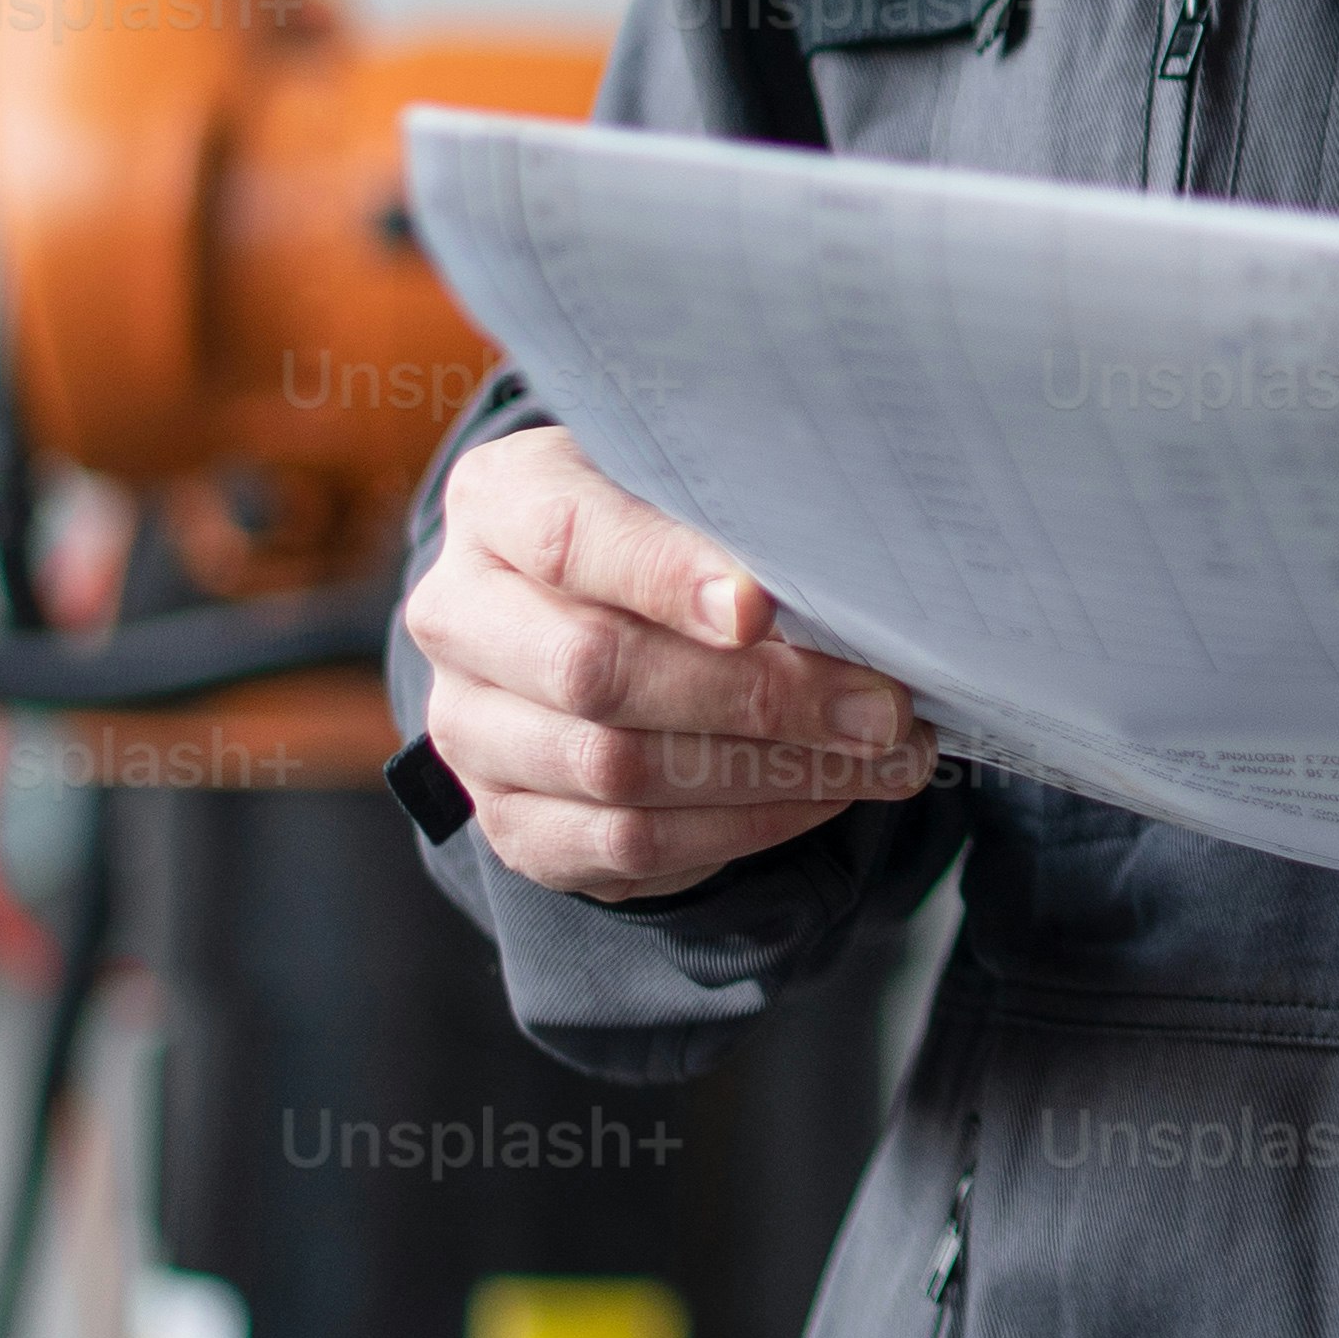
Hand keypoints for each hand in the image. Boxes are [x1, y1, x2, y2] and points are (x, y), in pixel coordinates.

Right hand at [399, 424, 934, 903]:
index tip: (762, 608)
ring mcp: (471, 730)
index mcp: (497, 504)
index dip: (665, 575)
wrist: (592, 616)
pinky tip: (821, 795)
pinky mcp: (511, 822)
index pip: (567, 538)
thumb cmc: (660, 534)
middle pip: (593, 669)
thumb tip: (848, 590)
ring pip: (615, 770)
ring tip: (879, 754)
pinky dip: (742, 827)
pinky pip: (627, 845)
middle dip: (756, 695)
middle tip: (878, 707)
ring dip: (769, 771)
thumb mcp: (683, 492)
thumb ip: (736, 524)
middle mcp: (458, 616)